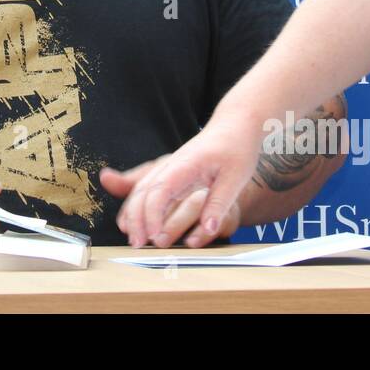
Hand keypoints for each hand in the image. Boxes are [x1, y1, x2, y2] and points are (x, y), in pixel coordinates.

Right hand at [101, 157, 240, 247]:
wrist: (235, 125)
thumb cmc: (237, 147)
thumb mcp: (236, 177)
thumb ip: (220, 203)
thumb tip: (209, 229)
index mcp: (186, 165)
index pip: (159, 191)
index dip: (152, 215)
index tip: (154, 236)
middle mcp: (171, 166)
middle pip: (143, 191)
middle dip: (135, 218)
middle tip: (136, 244)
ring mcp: (168, 168)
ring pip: (141, 189)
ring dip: (132, 213)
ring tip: (132, 237)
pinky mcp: (171, 172)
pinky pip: (147, 188)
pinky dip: (137, 205)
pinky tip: (136, 221)